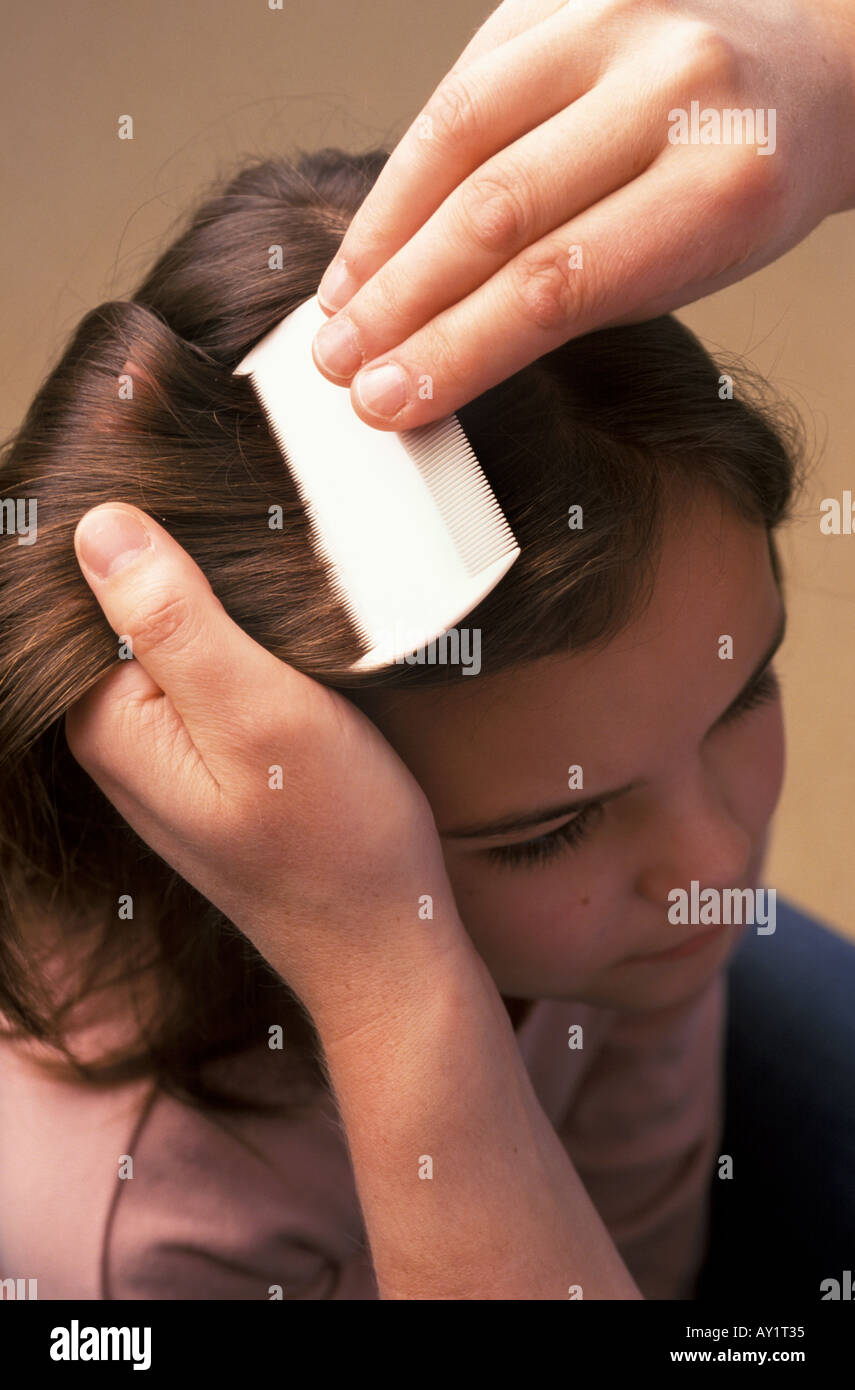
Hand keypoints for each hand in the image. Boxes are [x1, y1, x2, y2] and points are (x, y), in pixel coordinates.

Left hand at [64, 504, 463, 1024]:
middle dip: (200, 574)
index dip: (160, 540)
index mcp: (108, 719)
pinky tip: (294, 656)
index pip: (94, 584)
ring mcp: (164, 751)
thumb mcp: (259, 712)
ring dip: (232, 610)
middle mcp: (119, 736)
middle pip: (136, 606)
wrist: (385, 944)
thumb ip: (174, 621)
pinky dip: (249, 647)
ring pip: (179, 635)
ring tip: (296, 626)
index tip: (236, 547)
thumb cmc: (334, 839)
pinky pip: (209, 672)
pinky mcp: (209, 759)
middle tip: (279, 588)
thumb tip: (98, 525)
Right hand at [311, 0, 854, 427]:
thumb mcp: (684, 273)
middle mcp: (672, 84)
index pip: (555, 285)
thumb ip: (567, 303)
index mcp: (723, 181)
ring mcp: (616, 20)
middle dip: (403, 300)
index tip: (391, 400)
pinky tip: (376, 236)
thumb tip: (433, 356)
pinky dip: (407, 171)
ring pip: (461, 136)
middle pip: (496, 211)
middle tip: (344, 361)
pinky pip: (462, 87)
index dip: (456, 349)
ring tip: (341, 306)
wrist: (803, 77)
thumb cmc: (741, 191)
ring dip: (384, 236)